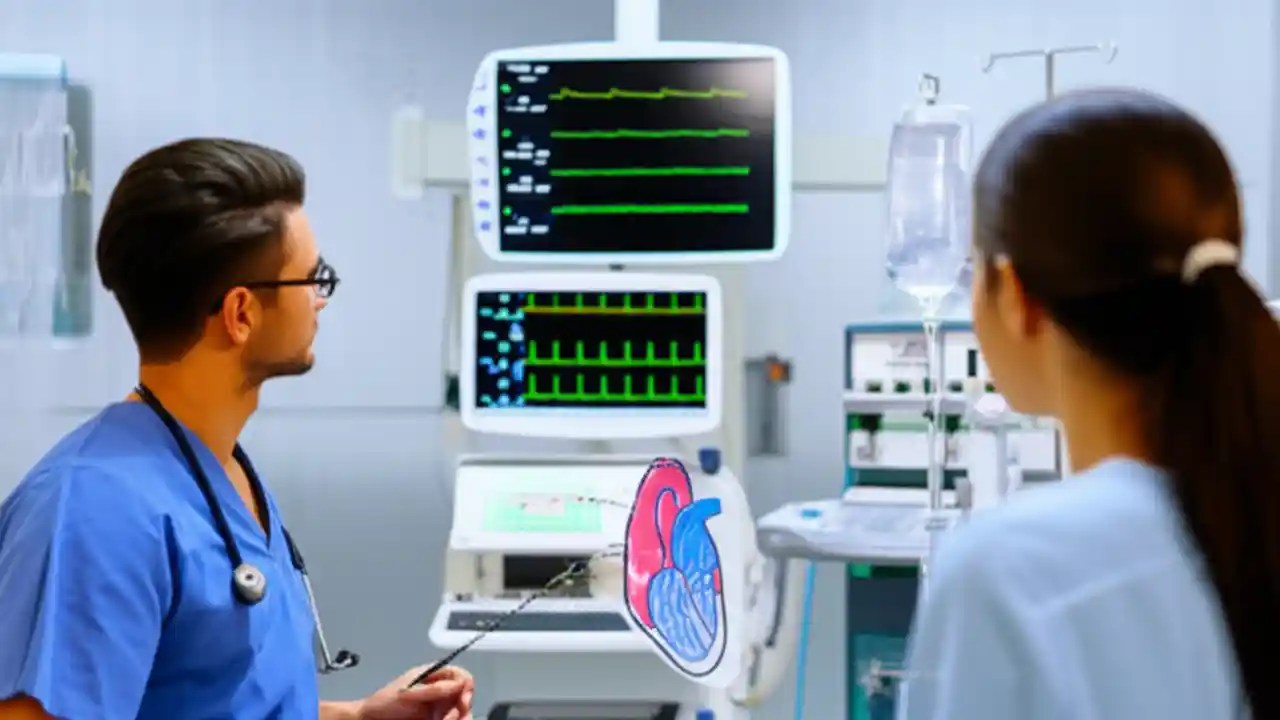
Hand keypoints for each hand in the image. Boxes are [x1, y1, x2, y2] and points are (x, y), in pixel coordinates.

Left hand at [357, 665, 474, 719]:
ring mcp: (439, 710)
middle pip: (465, 698)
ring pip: (461, 714)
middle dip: (461, 709)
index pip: (461, 676)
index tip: (463, 699)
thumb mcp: (407, 692)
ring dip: (459, 719)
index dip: (466, 686)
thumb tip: (459, 683)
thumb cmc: (384, 703)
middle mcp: (440, 693)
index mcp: (434, 677)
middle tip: (449, 719)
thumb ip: (433, 689)